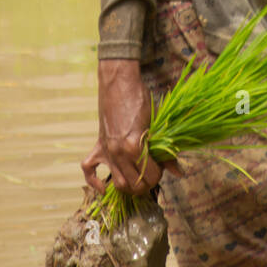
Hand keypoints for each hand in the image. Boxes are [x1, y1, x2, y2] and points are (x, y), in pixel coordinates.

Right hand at [81, 59, 164, 198]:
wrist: (119, 81)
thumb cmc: (141, 98)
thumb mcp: (157, 124)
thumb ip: (166, 151)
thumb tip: (179, 172)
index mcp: (135, 146)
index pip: (150, 177)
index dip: (159, 174)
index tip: (162, 165)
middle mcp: (118, 152)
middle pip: (135, 185)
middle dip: (147, 183)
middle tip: (152, 171)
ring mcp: (107, 150)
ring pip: (117, 183)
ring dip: (130, 186)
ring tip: (138, 177)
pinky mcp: (98, 145)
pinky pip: (88, 170)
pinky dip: (95, 182)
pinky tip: (104, 186)